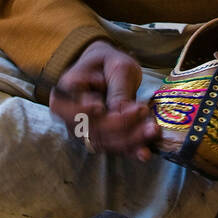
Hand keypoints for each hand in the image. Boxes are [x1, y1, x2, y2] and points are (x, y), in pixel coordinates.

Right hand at [49, 39, 157, 160]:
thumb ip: (117, 89)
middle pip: (92, 128)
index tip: (102, 107)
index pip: (74, 108)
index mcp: (65, 93)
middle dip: (120, 124)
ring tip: (152, 129)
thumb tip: (119, 111)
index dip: (87, 111)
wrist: (109, 71)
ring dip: (130, 139)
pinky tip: (144, 153)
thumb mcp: (117, 67)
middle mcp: (70, 116)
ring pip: (105, 141)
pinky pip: (114, 148)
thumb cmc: (109, 64)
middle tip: (143, 111)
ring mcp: (84, 131)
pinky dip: (130, 150)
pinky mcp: (100, 139)